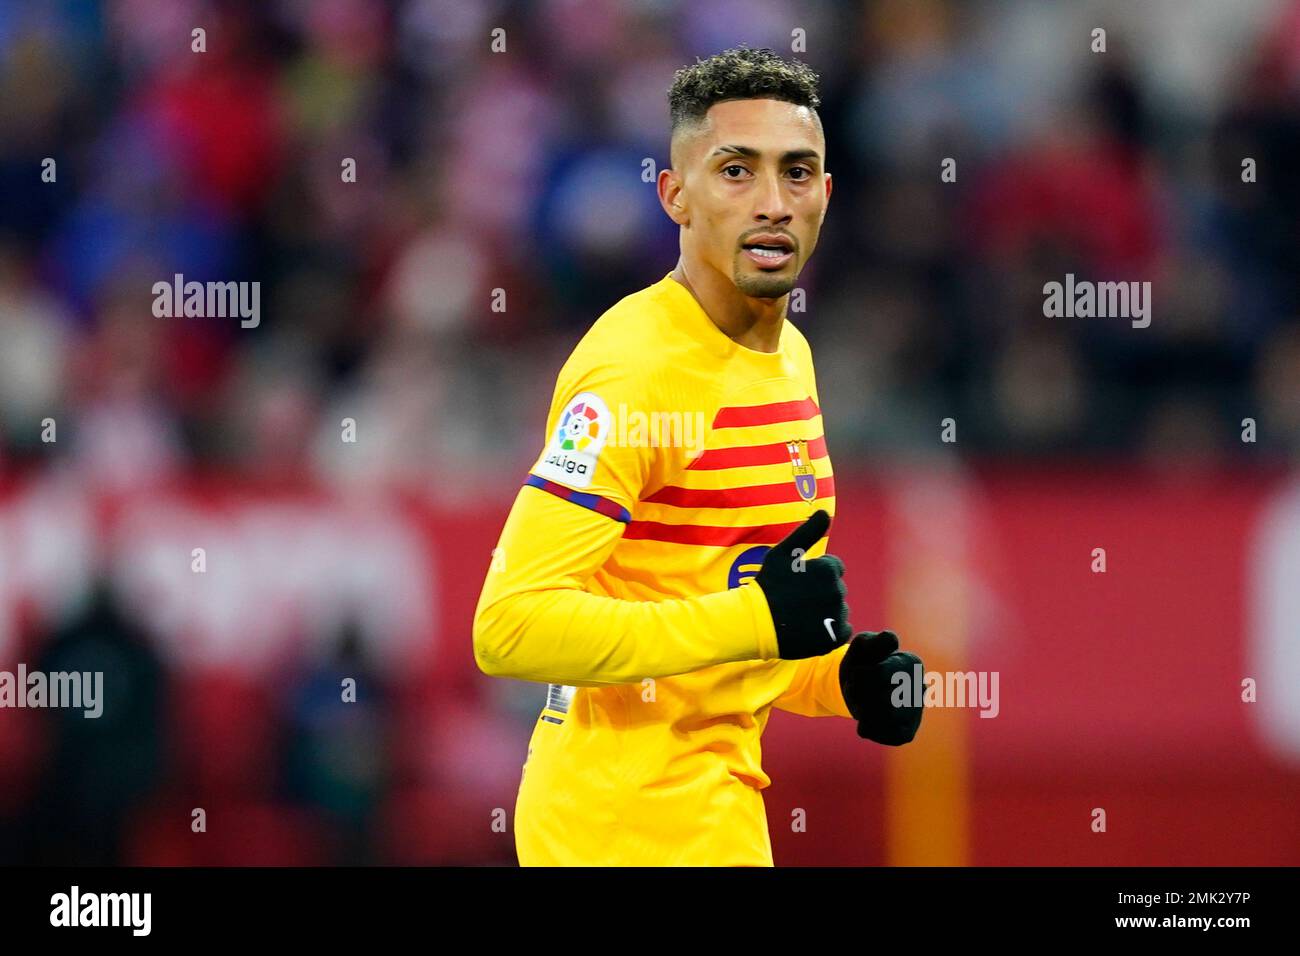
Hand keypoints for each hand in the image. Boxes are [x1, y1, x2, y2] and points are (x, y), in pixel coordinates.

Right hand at [753, 509, 851, 658]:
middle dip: (820, 592)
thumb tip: (825, 511)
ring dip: (824, 612)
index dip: (814, 574)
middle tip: (795, 599)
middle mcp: (838, 591)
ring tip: (800, 614)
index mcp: (829, 569)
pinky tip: (810, 628)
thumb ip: (808, 531)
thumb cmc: (768, 584)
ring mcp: (837, 615)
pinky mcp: (834, 637)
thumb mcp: (783, 553)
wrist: (755, 622)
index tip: (797, 582)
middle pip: (835, 589)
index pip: (834, 569)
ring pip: (838, 610)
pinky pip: (842, 631)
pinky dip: (830, 631)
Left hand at [838, 630, 923, 744]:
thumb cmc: (863, 662)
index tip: (858, 672)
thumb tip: (893, 640)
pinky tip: (867, 717)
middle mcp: (920, 688)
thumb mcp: (863, 645)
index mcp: (911, 663)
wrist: (856, 686)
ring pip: (882, 720)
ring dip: (861, 711)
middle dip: (858, 695)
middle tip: (855, 689)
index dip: (859, 676)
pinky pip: (882, 735)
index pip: (880, 676)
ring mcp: (915, 712)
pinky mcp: (906, 733)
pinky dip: (866, 727)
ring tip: (861, 702)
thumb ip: (875, 641)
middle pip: (881, 700)